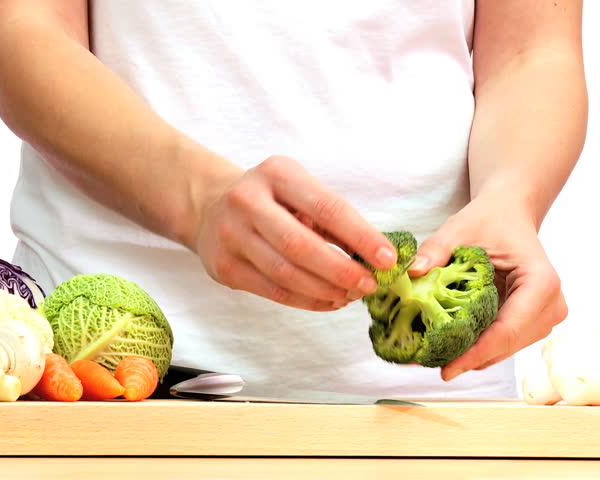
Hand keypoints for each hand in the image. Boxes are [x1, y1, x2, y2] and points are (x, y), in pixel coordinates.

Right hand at [193, 155, 395, 310]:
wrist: (211, 206)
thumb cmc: (272, 200)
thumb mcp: (300, 191)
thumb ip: (333, 220)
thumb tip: (377, 257)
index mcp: (276, 174)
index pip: (327, 208)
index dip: (361, 236)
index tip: (388, 259)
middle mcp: (247, 201)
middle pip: (301, 246)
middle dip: (342, 270)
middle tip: (370, 285)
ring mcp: (230, 235)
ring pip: (286, 274)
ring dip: (326, 290)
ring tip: (351, 295)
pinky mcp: (224, 267)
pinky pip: (273, 291)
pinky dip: (307, 301)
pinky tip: (329, 301)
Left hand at [407, 193, 567, 380]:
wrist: (509, 215)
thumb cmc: (488, 220)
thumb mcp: (458, 229)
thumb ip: (436, 249)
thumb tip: (414, 272)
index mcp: (541, 282)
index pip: (507, 330)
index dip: (476, 354)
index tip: (446, 370)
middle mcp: (552, 304)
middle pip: (506, 345)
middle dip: (468, 358)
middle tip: (426, 364)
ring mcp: (546, 316)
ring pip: (505, 349)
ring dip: (471, 355)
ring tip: (432, 356)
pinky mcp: (534, 322)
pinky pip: (503, 342)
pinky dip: (477, 346)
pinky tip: (448, 345)